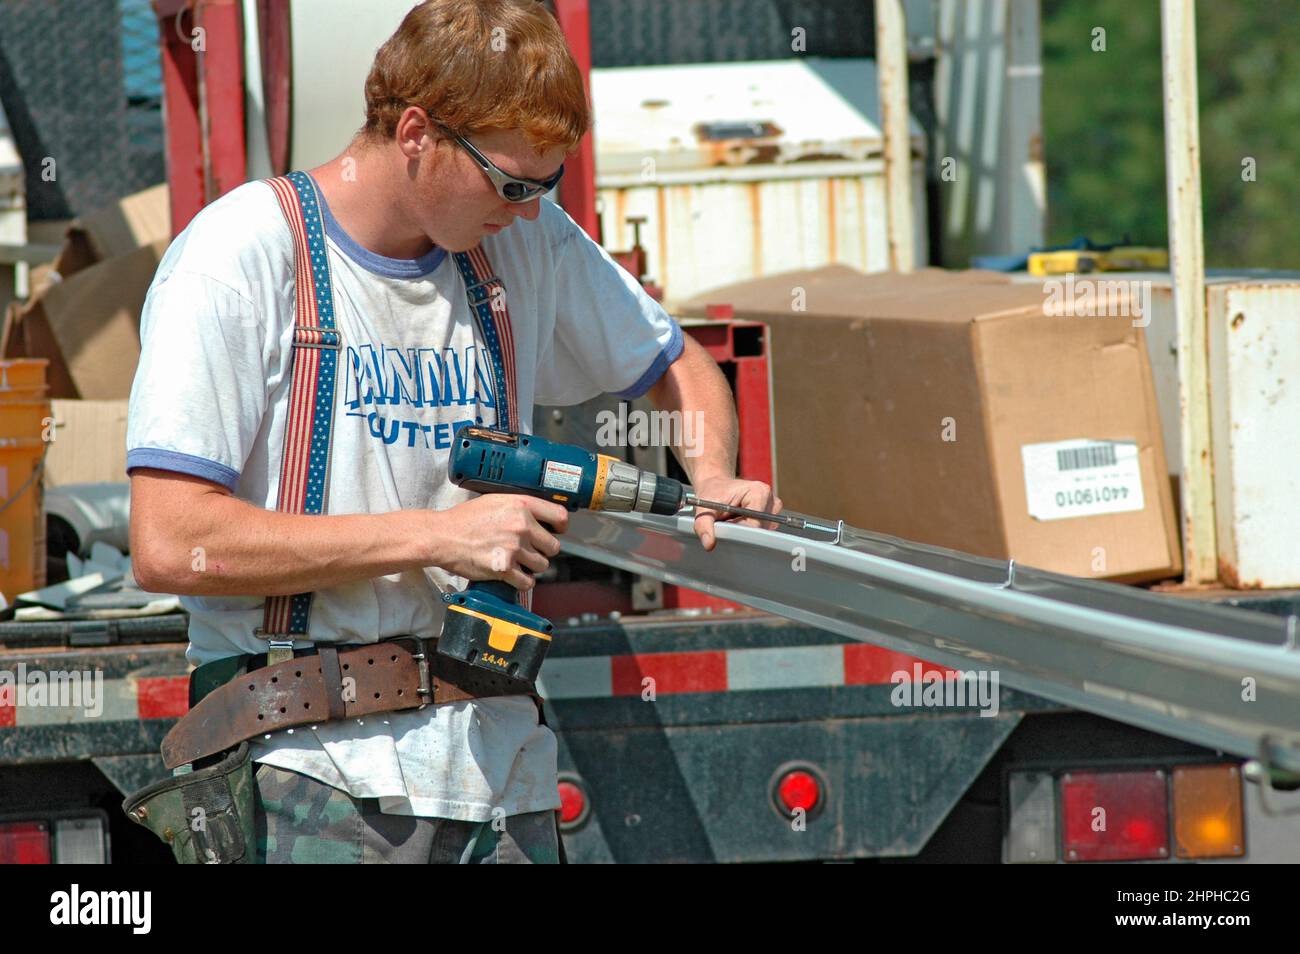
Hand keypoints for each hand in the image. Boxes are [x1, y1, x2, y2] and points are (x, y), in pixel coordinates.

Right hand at [432, 495, 568, 589]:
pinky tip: (513, 575)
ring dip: (532, 567)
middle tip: (529, 550)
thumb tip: (540, 517)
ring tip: (518, 562)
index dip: (561, 527)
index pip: (560, 517)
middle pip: (553, 547)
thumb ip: (519, 507)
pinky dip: (522, 582)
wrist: (442, 536)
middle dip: (543, 550)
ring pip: (542, 565)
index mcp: (521, 505)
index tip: (557, 532)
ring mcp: (514, 548)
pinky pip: (527, 582)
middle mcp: (521, 526)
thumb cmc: (464, 519)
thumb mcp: (495, 501)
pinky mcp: (504, 569)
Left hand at [690, 475, 782, 551]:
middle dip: (740, 531)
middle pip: (759, 531)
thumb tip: (709, 544)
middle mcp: (770, 500)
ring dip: (743, 531)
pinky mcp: (771, 517)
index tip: (725, 531)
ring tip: (731, 520)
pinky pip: (760, 532)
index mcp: (759, 493)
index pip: (755, 525)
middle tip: (725, 522)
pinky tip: (738, 522)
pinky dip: (747, 530)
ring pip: (760, 533)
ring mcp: (773, 509)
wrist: (717, 486)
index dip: (739, 532)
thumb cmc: (713, 493)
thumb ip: (704, 526)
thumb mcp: (704, 507)